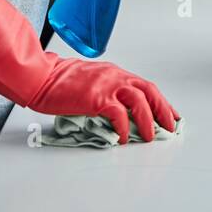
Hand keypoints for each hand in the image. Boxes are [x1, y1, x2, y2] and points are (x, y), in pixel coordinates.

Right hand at [33, 59, 178, 143]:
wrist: (41, 77)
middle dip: (163, 110)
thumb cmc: (59, 80)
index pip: (145, 86)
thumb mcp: (91, 79)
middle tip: (170, 127)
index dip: (161, 102)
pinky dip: (124, 128)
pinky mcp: (97, 98)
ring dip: (147, 121)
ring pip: (139, 102)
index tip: (170, 114)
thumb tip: (119, 110)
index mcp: (115, 73)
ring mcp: (107, 86)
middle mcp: (115, 76)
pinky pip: (118, 115)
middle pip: (149, 92)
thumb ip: (107, 90)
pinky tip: (124, 138)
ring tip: (149, 137)